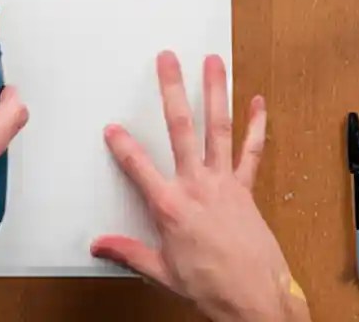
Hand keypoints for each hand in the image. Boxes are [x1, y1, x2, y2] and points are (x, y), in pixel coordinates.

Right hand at [91, 53, 307, 321]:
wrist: (256, 301)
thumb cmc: (212, 287)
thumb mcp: (161, 272)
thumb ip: (129, 252)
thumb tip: (100, 246)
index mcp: (171, 207)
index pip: (139, 168)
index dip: (122, 145)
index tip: (112, 127)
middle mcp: (198, 187)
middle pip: (181, 129)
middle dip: (172, 91)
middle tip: (168, 61)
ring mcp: (225, 184)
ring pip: (218, 128)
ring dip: (216, 93)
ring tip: (214, 63)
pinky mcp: (246, 190)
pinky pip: (252, 152)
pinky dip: (257, 126)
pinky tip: (258, 102)